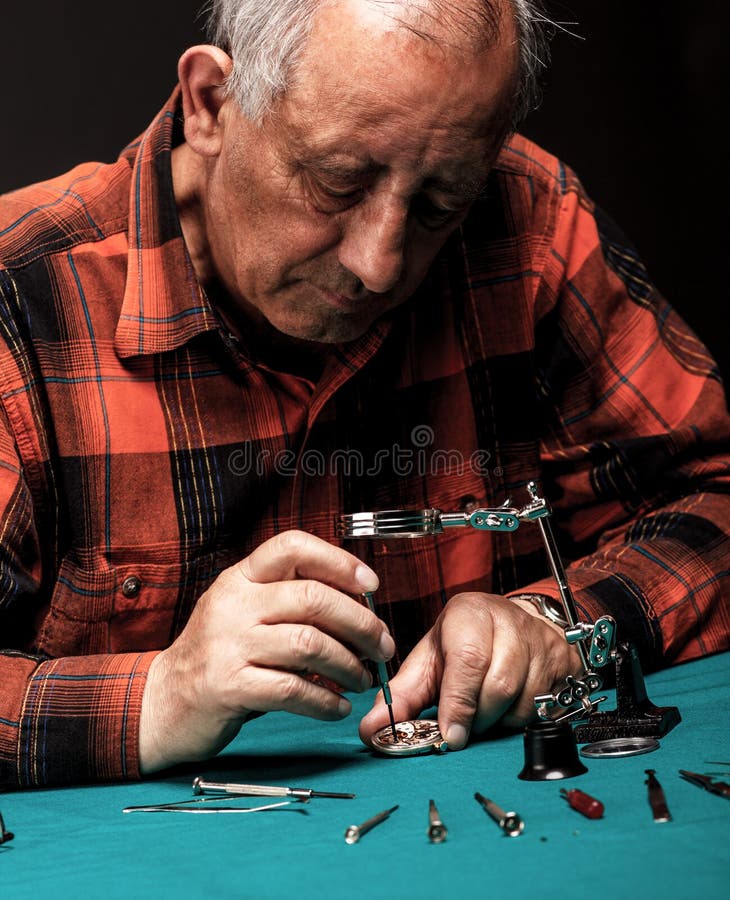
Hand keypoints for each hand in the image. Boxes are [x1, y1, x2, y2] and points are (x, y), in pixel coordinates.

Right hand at [139, 530, 394, 772]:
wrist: (161, 703)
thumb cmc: (218, 657)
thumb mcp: (244, 613)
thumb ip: (289, 602)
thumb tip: (359, 608)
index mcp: (240, 578)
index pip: (291, 547)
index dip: (338, 560)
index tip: (371, 585)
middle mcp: (233, 604)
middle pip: (312, 598)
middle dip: (360, 623)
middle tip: (382, 646)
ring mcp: (228, 644)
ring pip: (308, 644)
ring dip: (348, 664)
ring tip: (363, 679)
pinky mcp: (228, 686)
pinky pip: (292, 689)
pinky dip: (324, 700)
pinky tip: (338, 706)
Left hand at [359, 592, 581, 749]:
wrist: (515, 623)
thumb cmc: (465, 643)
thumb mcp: (430, 660)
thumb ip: (401, 696)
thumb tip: (370, 730)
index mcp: (469, 614)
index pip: (468, 660)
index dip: (458, 702)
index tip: (450, 736)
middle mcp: (509, 622)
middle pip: (498, 686)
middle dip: (477, 717)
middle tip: (463, 724)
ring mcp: (542, 642)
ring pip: (524, 701)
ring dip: (499, 720)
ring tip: (483, 710)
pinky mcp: (563, 662)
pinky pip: (545, 707)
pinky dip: (522, 719)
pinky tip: (508, 707)